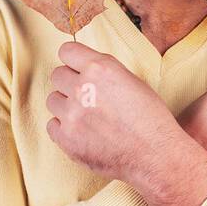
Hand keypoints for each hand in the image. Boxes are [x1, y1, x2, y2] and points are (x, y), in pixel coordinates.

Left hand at [46, 41, 189, 188]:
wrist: (154, 154)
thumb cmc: (149, 118)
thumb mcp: (131, 80)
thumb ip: (103, 71)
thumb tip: (84, 68)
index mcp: (100, 69)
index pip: (66, 51)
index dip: (73, 61)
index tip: (77, 68)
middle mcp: (82, 88)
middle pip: (57, 75)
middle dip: (70, 83)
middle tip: (86, 96)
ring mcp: (71, 115)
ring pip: (53, 100)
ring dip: (66, 106)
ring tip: (87, 116)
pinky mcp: (66, 139)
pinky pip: (52, 125)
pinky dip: (64, 129)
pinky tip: (83, 132)